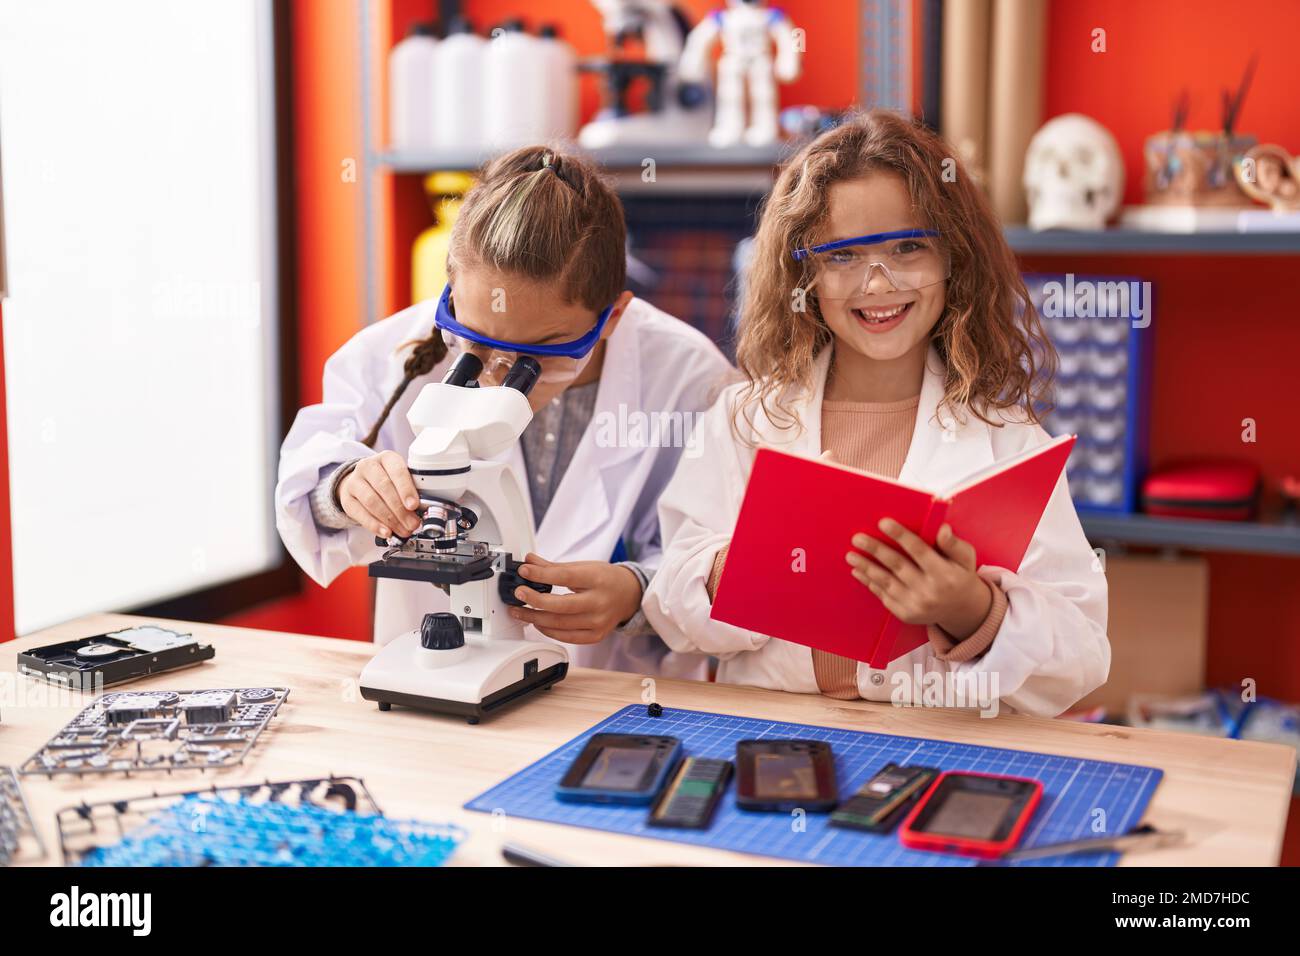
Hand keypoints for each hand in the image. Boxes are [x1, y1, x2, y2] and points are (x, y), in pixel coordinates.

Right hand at [339, 451, 422, 538]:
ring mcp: (354, 482)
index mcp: (386, 458)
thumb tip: (422, 510)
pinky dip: (374, 525)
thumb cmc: (387, 480)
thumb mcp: (400, 478)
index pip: (397, 471)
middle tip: (412, 524)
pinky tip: (386, 532)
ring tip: (403, 530)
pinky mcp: (347, 498)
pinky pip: (359, 513)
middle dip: (400, 510)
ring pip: (372, 501)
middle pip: (384, 488)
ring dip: (390, 519)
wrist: (361, 482)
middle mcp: (368, 466)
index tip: (414, 505)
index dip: (406, 489)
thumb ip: (411, 489)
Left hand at [507, 553, 643, 644]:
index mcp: (597, 579)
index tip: (524, 571)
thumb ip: (554, 567)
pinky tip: (538, 622)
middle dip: (534, 600)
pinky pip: (567, 637)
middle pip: (561, 606)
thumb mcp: (583, 567)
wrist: (629, 595)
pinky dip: (548, 630)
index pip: (565, 577)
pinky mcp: (596, 636)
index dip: (541, 574)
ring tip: (520, 610)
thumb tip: (529, 562)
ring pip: (560, 624)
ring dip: (535, 617)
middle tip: (518, 594)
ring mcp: (598, 622)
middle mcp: (599, 602)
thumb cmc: (605, 579)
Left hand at [846, 520, 991, 638]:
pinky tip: (859, 571)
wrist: (961, 611)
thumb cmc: (960, 576)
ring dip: (866, 567)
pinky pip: (884, 596)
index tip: (883, 522)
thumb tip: (942, 529)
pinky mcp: (905, 614)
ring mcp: (916, 605)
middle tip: (857, 538)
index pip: (919, 551)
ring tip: (851, 555)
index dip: (900, 536)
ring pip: (886, 582)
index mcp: (944, 574)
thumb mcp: (965, 558)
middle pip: (897, 565)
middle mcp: (929, 591)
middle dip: (875, 550)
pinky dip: (870, 583)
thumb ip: (953, 544)